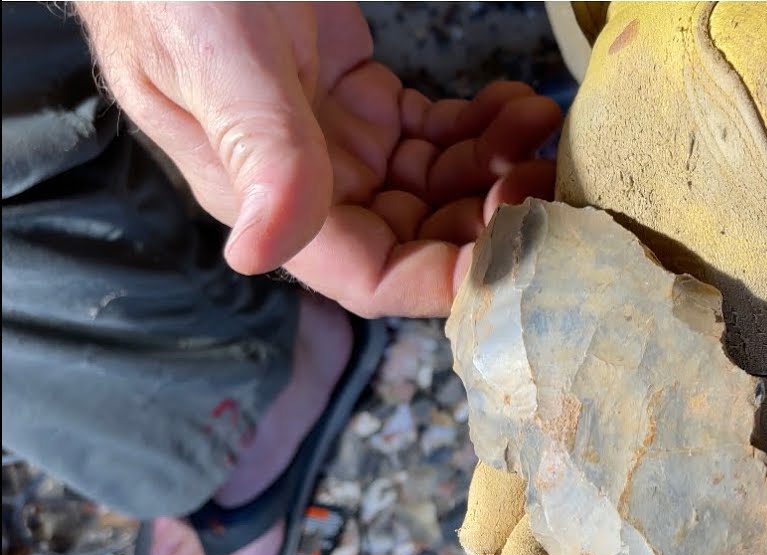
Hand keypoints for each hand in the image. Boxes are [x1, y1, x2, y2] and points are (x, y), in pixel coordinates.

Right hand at [76, 2, 560, 316]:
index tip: (517, 251)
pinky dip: (482, 126)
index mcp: (267, 198)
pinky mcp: (363, 98)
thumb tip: (259, 256)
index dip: (446, 279)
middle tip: (543, 175)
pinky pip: (436, 133)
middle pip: (420, 239)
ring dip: (495, 166)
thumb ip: (258, 149)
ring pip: (437, 185)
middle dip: (488, 219)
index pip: (370, 276)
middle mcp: (309, 185)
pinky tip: (513, 104)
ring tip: (537, 124)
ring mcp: (340, 142)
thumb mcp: (220, 61)